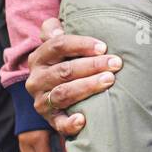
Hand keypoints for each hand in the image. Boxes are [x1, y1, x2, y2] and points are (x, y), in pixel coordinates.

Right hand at [24, 18, 120, 136]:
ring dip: (87, 87)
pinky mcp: (49, 120)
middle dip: (92, 66)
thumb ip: (53, 29)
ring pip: (63, 93)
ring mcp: (42, 101)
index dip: (81, 45)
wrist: (52, 92)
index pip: (58, 45)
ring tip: (109, 81)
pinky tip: (83, 119)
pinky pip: (58, 123)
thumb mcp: (56, 44)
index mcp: (39, 57)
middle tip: (115, 64)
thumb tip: (57, 27)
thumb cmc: (64, 62)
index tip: (104, 47)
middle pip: (64, 70)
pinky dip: (69, 123)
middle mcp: (36, 79)